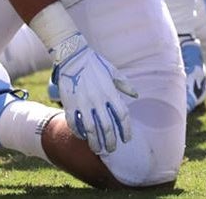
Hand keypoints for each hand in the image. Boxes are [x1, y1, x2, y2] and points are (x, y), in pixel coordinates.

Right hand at [50, 33, 138, 154]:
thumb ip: (124, 85)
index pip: (122, 116)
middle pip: (107, 127)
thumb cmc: (95, 63)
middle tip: (112, 150)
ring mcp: (83, 103)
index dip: (126, 130)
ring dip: (95, 142)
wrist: (73, 56)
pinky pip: (74, 123)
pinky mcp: (69, 103)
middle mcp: (98, 100)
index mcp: (111, 92)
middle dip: (111, 141)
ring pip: (90, 129)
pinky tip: (82, 137)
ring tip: (98, 150)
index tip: (127, 139)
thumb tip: (136, 96)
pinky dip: (78, 132)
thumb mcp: (113, 72)